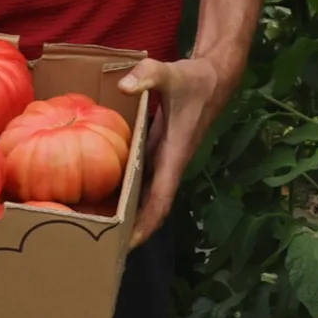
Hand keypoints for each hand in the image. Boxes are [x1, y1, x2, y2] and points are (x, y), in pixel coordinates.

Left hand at [117, 51, 244, 248]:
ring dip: (132, 210)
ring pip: (149, 192)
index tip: (128, 243)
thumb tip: (123, 86)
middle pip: (154, 204)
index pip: (161, 198)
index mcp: (175, 154)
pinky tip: (109, 189)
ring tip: (103, 226)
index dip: (146, 222)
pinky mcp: (160, 148)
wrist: (213, 77)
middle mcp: (171, 162)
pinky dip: (130, 186)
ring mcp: (166, 156)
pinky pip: (144, 174)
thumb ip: (147, 76)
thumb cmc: (193, 79)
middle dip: (135, 226)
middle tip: (106, 244)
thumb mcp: (169, 73)